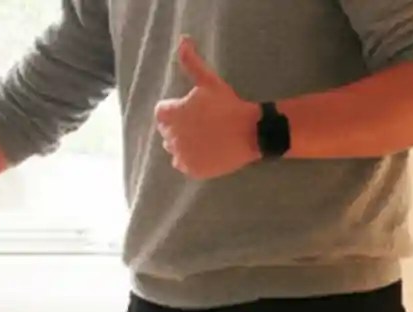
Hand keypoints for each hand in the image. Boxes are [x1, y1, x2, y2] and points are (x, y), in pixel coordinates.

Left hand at [155, 37, 260, 179]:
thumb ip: (192, 62)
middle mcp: (169, 136)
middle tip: (202, 122)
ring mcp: (180, 155)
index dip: (177, 108)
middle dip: (180, 125)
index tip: (193, 108)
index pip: (161, 112)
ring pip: (173, 147)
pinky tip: (205, 149)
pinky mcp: (190, 169)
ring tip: (204, 135)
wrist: (250, 133)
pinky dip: (190, 158)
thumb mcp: (209, 81)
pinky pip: (182, 163)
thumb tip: (183, 40)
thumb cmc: (228, 105)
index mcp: (169, 115)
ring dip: (183, 142)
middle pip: (167, 130)